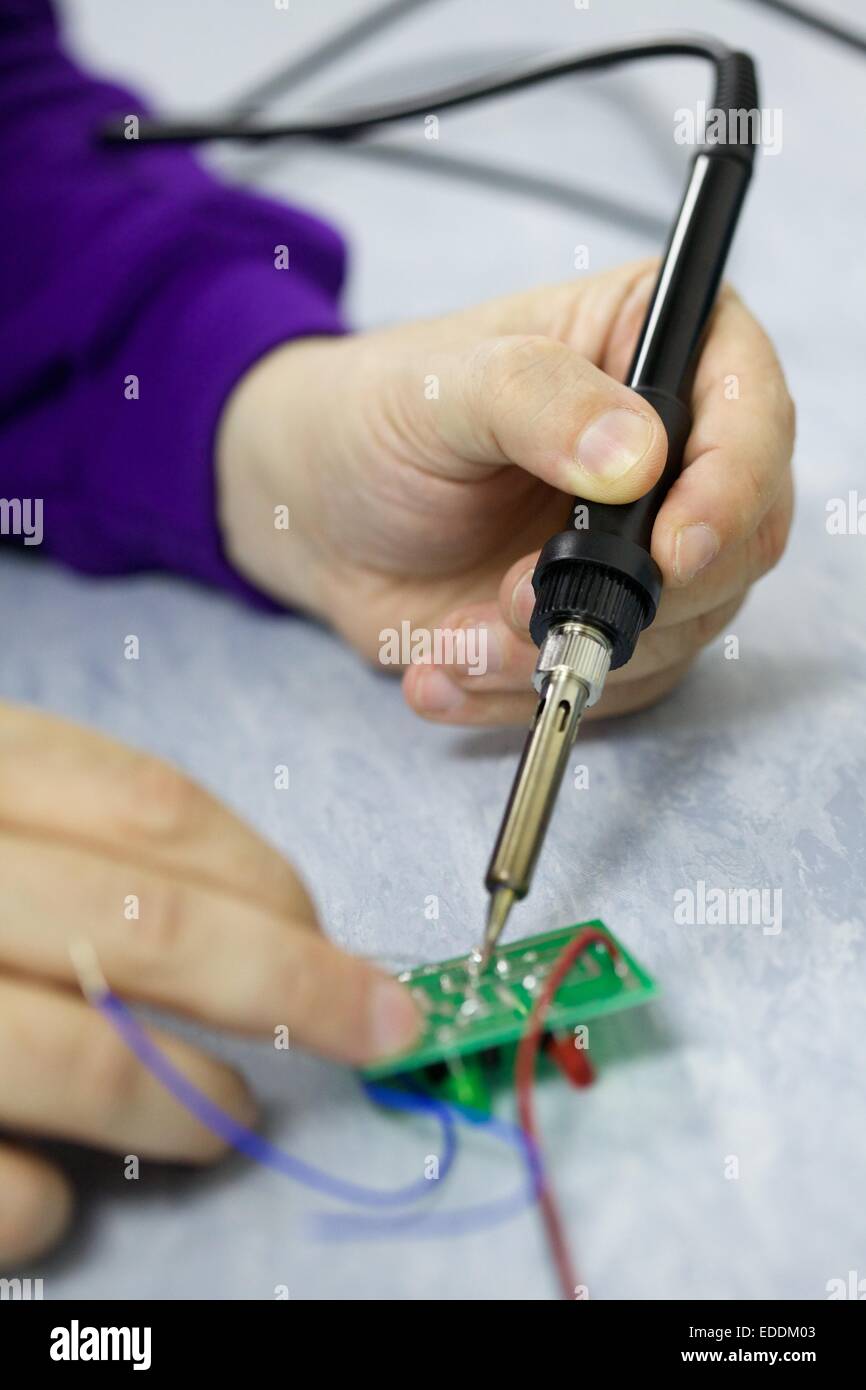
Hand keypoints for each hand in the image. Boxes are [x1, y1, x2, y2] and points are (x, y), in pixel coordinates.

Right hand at [0, 702, 417, 1267]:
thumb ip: (87, 840)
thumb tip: (266, 922)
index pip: (155, 813)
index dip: (273, 884)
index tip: (339, 940)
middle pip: (143, 925)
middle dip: (290, 988)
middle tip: (379, 1030)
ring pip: (77, 1056)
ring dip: (188, 1101)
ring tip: (234, 1120)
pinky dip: (46, 1199)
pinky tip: (63, 1189)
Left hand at [217, 260, 794, 723]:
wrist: (313, 513)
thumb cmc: (375, 418)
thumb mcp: (442, 389)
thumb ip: (537, 403)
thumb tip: (635, 455)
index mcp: (652, 351)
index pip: (751, 416)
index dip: (732, 489)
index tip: (674, 550)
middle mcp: (671, 457)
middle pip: (739, 541)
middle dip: (637, 596)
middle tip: (519, 599)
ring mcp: (643, 549)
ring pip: (679, 631)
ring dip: (568, 652)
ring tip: (458, 639)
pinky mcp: (605, 622)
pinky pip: (611, 683)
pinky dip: (526, 694)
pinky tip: (443, 670)